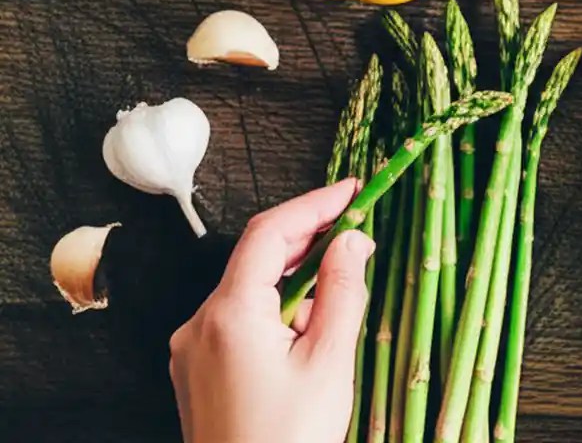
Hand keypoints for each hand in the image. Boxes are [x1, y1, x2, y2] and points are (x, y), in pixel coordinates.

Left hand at [169, 180, 374, 442]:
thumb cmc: (290, 440)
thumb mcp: (329, 361)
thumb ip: (341, 291)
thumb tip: (352, 242)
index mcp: (230, 314)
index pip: (270, 232)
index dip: (314, 204)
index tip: (353, 191)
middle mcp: (201, 324)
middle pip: (256, 258)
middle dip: (308, 239)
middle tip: (358, 230)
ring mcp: (194, 349)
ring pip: (248, 290)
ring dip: (294, 278)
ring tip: (340, 289)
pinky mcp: (199, 372)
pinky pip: (238, 320)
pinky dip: (275, 308)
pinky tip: (307, 328)